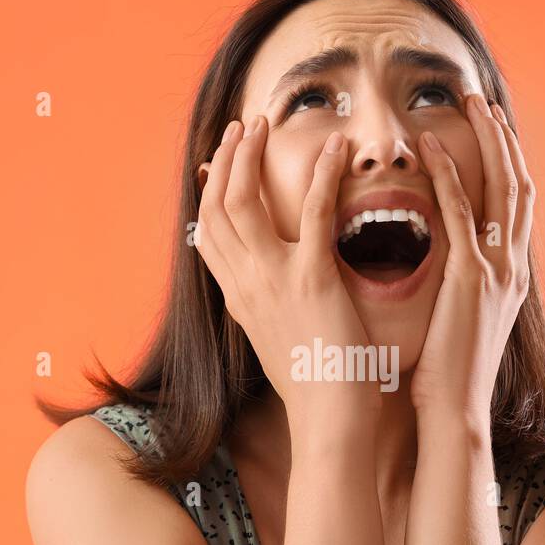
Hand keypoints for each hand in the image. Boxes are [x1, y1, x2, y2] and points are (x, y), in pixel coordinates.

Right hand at [196, 116, 381, 431]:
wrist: (329, 420)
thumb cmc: (314, 385)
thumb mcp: (277, 340)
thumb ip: (266, 306)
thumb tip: (265, 289)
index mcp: (238, 297)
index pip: (208, 232)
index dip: (210, 189)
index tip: (220, 159)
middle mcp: (245, 284)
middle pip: (217, 206)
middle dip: (226, 160)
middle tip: (244, 126)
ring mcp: (274, 280)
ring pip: (245, 200)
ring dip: (254, 156)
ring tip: (268, 125)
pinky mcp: (313, 281)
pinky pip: (313, 213)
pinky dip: (323, 175)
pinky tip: (336, 149)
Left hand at [410, 95, 533, 423]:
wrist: (455, 411)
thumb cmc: (448, 378)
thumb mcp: (461, 326)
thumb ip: (460, 294)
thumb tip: (444, 278)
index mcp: (511, 278)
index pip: (516, 207)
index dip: (508, 164)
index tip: (493, 131)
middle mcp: (512, 268)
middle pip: (517, 185)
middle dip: (503, 139)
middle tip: (483, 100)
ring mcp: (496, 270)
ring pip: (500, 187)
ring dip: (485, 140)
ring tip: (468, 104)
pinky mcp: (470, 277)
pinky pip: (460, 212)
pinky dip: (447, 174)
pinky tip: (428, 146)